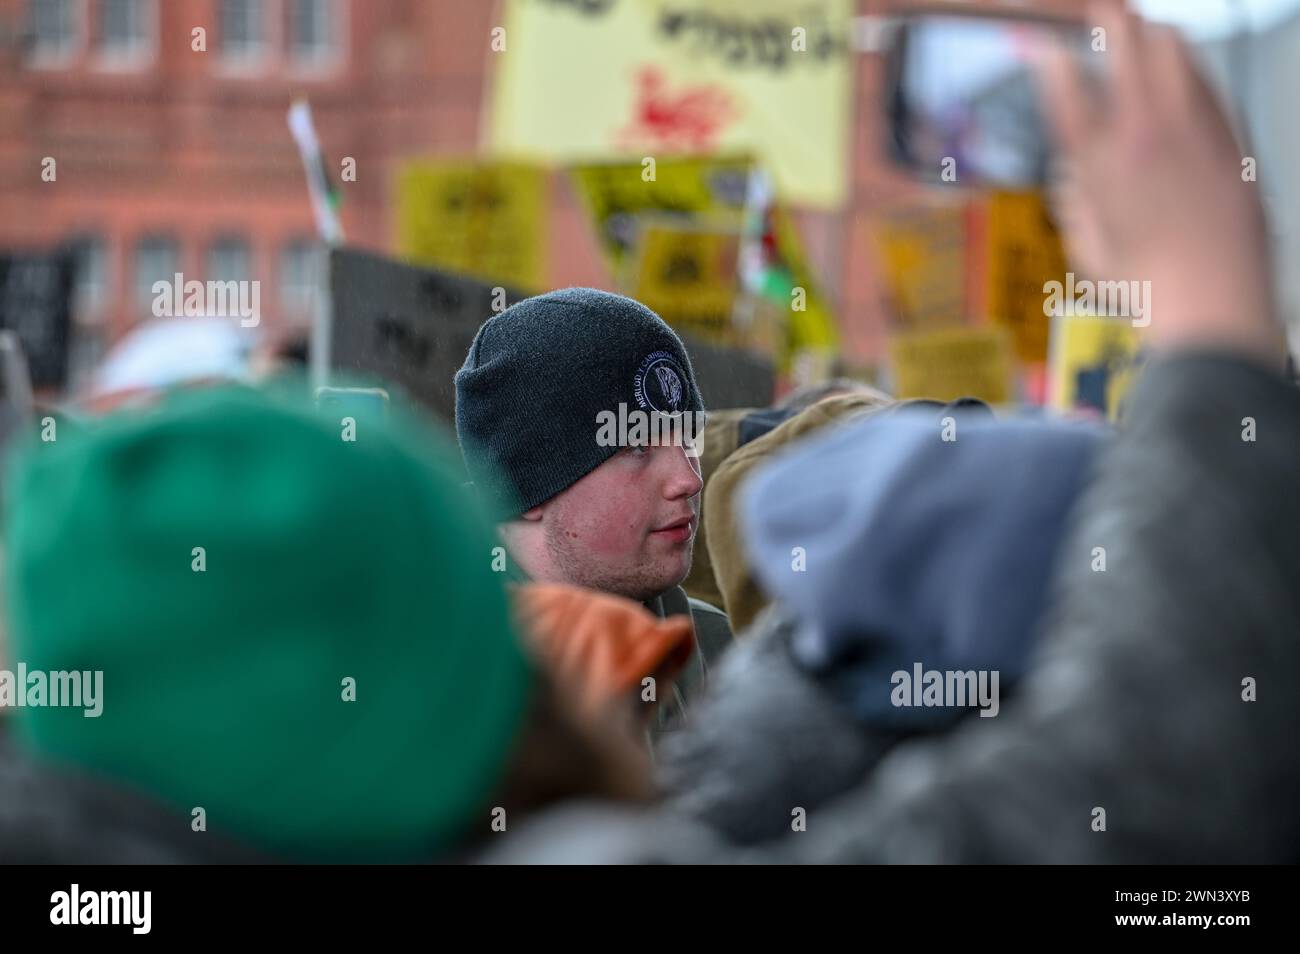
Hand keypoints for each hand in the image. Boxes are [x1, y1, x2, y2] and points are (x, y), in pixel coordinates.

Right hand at [1039, 3, 1283, 366]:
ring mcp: (1195, 125)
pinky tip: (1182, 78)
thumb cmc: (1145, 285)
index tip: (1041, 45)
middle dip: (1108, 16)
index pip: (1064, 82)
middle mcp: (1146, 128)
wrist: (1213, 300)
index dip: (1049, 54)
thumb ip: (1075, 200)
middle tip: (1098, 12)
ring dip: (1152, 34)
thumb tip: (1070, 177)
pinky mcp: (1230, 134)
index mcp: (1100, 159)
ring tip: (1141, 35)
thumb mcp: (1087, 246)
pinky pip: (1208, 79)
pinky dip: (1188, 68)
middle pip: (1127, 38)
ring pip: (1175, 45)